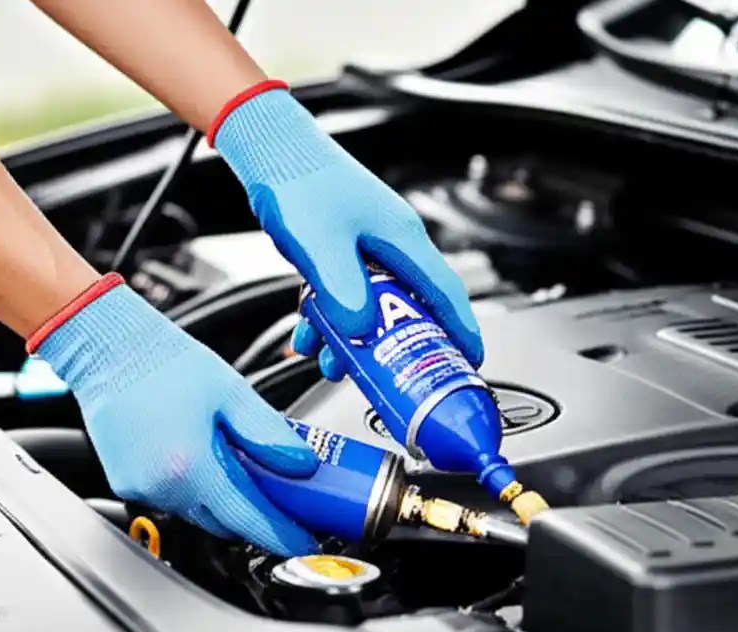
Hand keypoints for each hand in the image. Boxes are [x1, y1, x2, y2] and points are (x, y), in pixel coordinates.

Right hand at [32, 274, 320, 555]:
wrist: (109, 349)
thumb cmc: (163, 362)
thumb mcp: (231, 391)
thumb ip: (269, 434)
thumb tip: (301, 465)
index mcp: (191, 466)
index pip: (248, 519)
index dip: (281, 535)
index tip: (303, 542)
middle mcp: (162, 486)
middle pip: (224, 522)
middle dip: (252, 511)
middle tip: (275, 488)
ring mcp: (140, 488)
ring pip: (197, 513)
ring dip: (220, 498)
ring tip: (228, 456)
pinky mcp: (125, 484)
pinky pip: (171, 499)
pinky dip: (191, 487)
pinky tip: (195, 453)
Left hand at [212, 85, 482, 378]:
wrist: (267, 145)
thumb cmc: (298, 180)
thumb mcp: (320, 246)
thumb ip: (342, 291)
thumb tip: (360, 330)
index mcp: (400, 238)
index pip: (445, 293)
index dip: (461, 330)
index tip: (469, 361)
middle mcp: (389, 241)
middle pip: (408, 307)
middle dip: (395, 348)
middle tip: (389, 379)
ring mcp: (363, 244)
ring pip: (370, 305)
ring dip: (353, 337)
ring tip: (332, 362)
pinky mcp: (338, 246)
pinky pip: (343, 293)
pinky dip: (328, 317)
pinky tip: (307, 333)